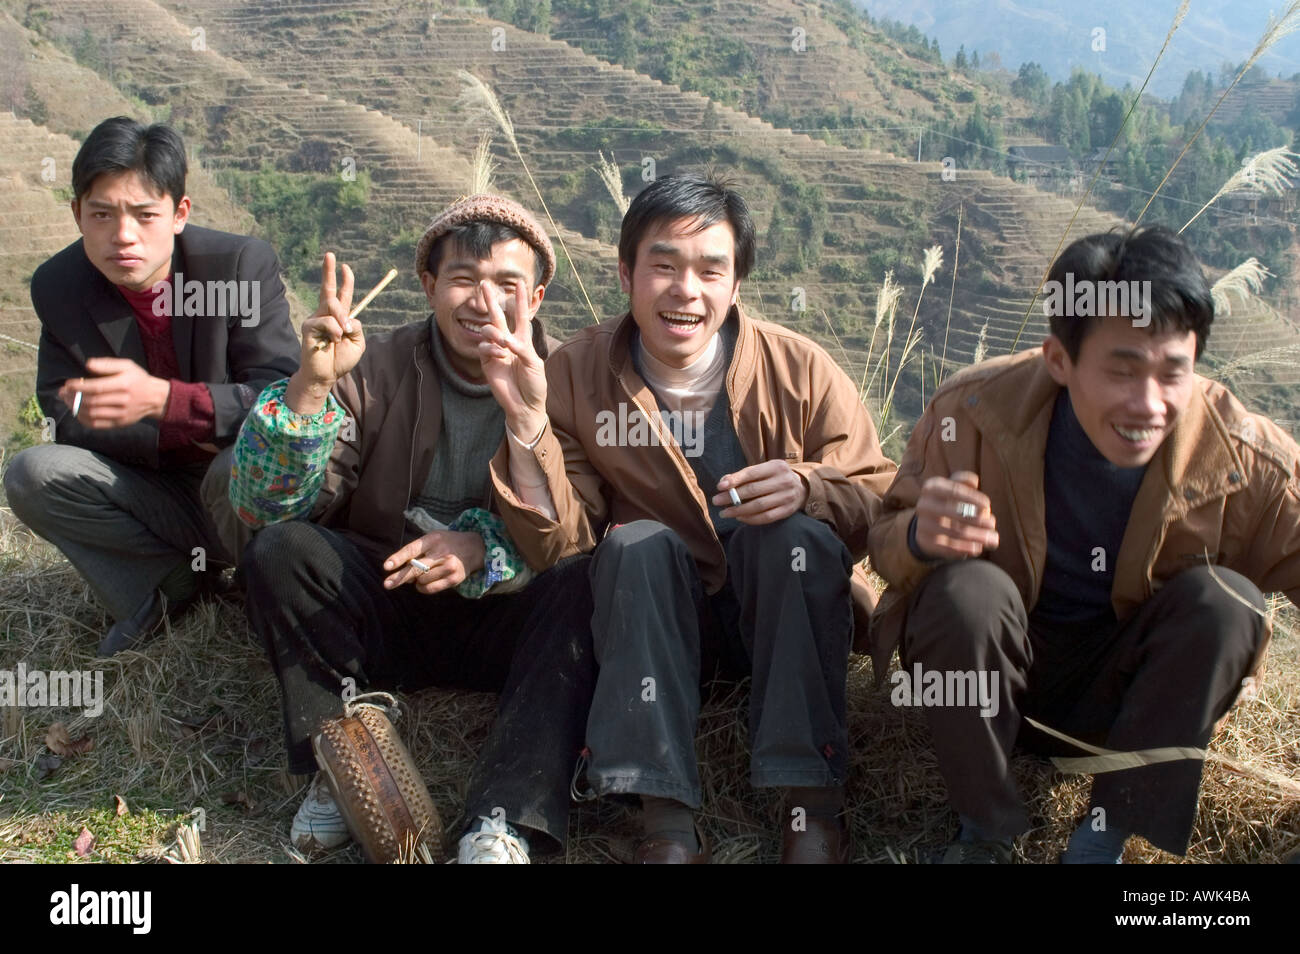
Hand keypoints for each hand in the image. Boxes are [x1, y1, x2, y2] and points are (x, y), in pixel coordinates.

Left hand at [57, 357, 169, 428]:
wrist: (155, 398)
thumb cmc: (137, 379)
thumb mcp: (127, 365)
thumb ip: (107, 364)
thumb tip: (88, 364)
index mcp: (124, 384)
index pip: (96, 387)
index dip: (78, 387)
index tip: (67, 385)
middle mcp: (123, 400)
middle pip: (92, 401)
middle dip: (73, 397)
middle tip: (63, 393)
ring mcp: (122, 414)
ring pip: (92, 414)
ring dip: (76, 408)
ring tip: (68, 401)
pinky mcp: (120, 423)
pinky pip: (97, 424)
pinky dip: (83, 419)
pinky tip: (78, 412)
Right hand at [286, 252, 363, 413]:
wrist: (326, 376)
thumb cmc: (340, 360)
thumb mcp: (358, 342)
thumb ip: (356, 326)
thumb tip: (346, 316)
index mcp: (339, 317)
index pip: (342, 295)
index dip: (344, 281)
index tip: (345, 266)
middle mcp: (326, 315)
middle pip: (328, 289)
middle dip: (329, 271)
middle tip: (330, 254)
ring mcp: (315, 319)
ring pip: (333, 306)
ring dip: (342, 318)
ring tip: (341, 336)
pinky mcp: (308, 326)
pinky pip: (327, 321)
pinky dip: (335, 331)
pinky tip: (333, 341)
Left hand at [381, 530, 485, 594]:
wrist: (475, 547)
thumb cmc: (447, 543)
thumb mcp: (433, 539)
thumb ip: (417, 552)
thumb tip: (401, 571)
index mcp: (433, 539)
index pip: (412, 550)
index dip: (398, 558)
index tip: (387, 567)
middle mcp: (441, 552)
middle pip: (416, 568)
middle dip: (399, 577)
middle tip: (387, 584)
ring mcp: (449, 566)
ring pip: (421, 580)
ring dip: (416, 581)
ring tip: (422, 574)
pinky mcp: (454, 578)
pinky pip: (431, 588)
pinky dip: (422, 588)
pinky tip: (424, 583)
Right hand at [477, 279, 546, 440]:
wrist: (525, 406)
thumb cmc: (535, 385)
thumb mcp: (534, 364)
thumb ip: (521, 349)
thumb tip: (505, 340)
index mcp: (523, 341)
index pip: (521, 316)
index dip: (521, 300)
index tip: (520, 283)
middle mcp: (508, 343)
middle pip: (498, 317)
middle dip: (491, 300)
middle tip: (484, 283)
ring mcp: (496, 352)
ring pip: (488, 330)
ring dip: (495, 333)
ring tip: (503, 344)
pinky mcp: (486, 362)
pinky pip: (483, 347)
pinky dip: (491, 348)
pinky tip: (499, 356)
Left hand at [712, 460, 808, 524]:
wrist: (802, 487)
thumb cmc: (775, 477)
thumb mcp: (764, 470)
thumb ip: (745, 474)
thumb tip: (723, 483)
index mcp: (776, 467)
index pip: (751, 473)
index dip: (734, 480)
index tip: (719, 487)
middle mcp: (783, 480)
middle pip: (753, 490)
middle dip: (732, 497)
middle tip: (716, 501)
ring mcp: (787, 497)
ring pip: (758, 506)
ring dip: (738, 511)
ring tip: (725, 513)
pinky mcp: (787, 510)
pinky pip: (766, 517)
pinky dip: (751, 519)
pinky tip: (739, 518)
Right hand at [913, 470, 999, 559]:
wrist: (926, 522)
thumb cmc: (948, 500)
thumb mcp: (954, 487)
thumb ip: (966, 481)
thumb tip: (974, 482)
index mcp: (932, 487)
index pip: (955, 491)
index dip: (973, 498)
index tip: (987, 505)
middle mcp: (924, 505)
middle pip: (955, 513)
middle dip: (977, 519)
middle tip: (992, 524)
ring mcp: (922, 524)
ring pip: (954, 532)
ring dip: (977, 536)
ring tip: (992, 539)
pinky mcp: (924, 541)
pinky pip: (947, 547)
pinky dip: (965, 549)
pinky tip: (978, 548)